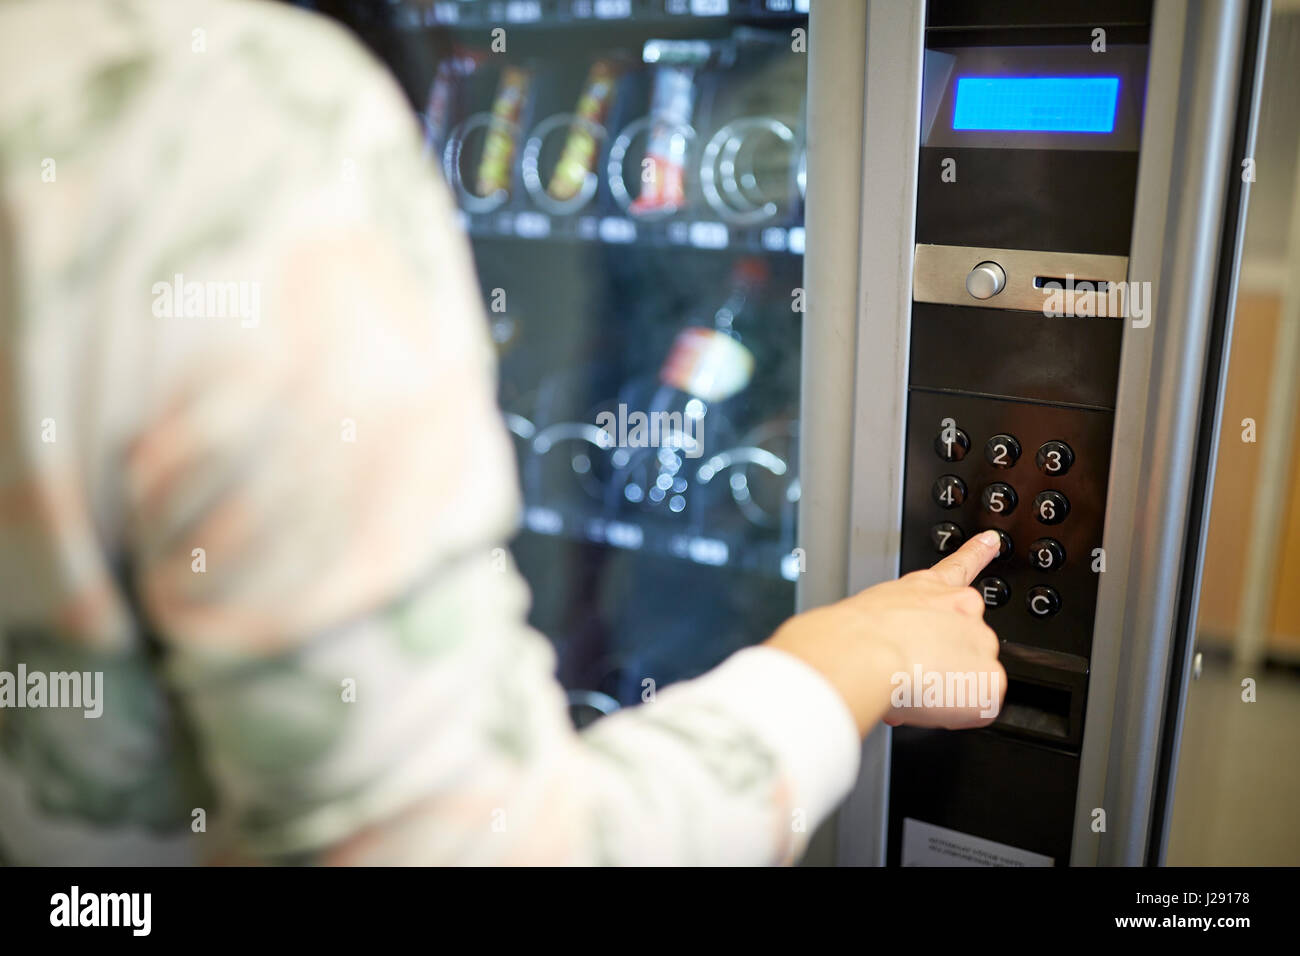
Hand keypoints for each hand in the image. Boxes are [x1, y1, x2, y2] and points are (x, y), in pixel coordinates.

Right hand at [765, 531, 1005, 735]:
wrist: (866, 651)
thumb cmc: (856, 634)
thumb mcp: (873, 614)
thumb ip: (894, 627)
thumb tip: (900, 662)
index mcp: (925, 588)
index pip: (959, 567)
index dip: (978, 553)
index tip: (991, 541)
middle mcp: (959, 607)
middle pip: (961, 642)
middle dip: (939, 663)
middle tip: (909, 672)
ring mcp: (979, 640)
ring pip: (967, 676)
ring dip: (941, 689)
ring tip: (910, 689)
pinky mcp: (988, 678)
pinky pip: (980, 703)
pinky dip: (957, 713)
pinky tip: (936, 705)